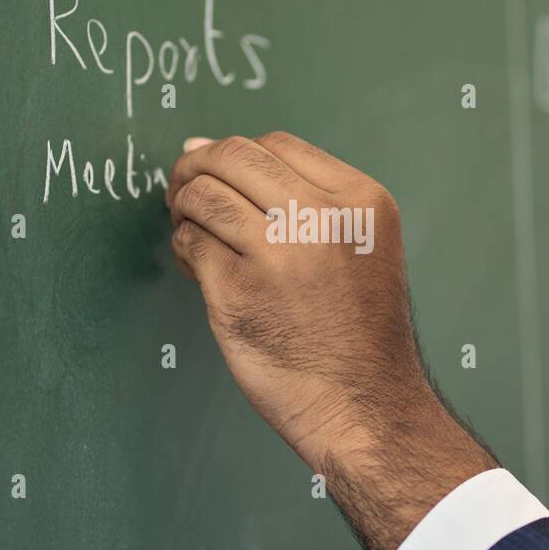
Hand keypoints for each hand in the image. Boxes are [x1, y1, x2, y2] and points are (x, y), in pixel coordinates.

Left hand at [166, 132, 496, 549]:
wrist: (365, 405)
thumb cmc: (357, 332)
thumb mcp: (360, 246)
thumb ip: (303, 201)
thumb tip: (206, 149)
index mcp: (359, 200)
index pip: (277, 144)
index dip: (237, 156)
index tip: (222, 177)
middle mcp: (320, 218)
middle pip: (234, 157)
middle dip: (197, 168)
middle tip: (184, 193)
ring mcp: (276, 253)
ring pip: (203, 195)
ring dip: (183, 206)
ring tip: (190, 229)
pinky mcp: (236, 290)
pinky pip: (190, 243)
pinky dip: (183, 247)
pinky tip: (197, 267)